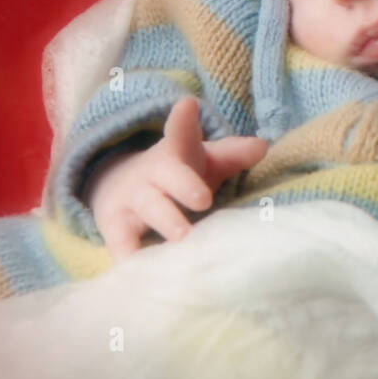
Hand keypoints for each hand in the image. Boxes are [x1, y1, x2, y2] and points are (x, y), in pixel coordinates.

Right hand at [85, 95, 267, 263]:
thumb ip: (231, 154)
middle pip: (168, 176)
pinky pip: (122, 247)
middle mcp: (152, 174)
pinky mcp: (115, 230)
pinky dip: (132, 260)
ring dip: (165, 222)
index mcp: (175, 155)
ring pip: (148, 210)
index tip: (188, 105)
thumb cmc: (175, 177)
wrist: (119, 190)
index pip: (181, 135)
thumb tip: (262, 146)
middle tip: (203, 198)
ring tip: (183, 238)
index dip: (183, 121)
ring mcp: (131, 201)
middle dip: (183, 185)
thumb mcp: (201, 162)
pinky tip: (143, 273)